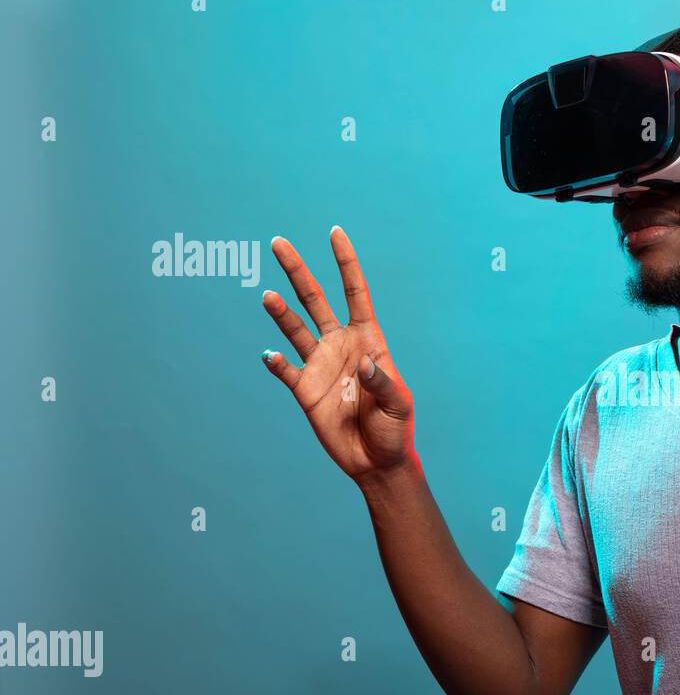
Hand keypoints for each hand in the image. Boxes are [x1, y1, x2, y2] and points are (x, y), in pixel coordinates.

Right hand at [260, 227, 415, 484]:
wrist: (377, 462)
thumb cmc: (395, 429)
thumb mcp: (398, 403)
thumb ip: (381, 381)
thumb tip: (360, 363)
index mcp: (369, 340)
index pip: (355, 293)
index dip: (345, 263)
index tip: (334, 233)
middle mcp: (341, 345)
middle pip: (316, 299)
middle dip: (298, 271)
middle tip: (278, 242)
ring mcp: (320, 365)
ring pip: (294, 328)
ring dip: (280, 312)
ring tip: (268, 296)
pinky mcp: (304, 389)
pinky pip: (284, 369)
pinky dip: (275, 362)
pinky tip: (269, 355)